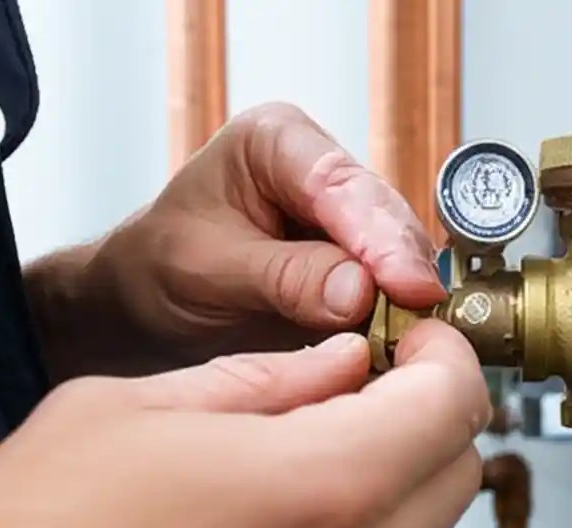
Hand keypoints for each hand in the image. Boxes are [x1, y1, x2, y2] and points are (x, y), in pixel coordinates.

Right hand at [0, 321, 487, 527]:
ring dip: (391, 474)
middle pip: (458, 466)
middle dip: (427, 408)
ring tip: (304, 447)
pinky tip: (279, 517)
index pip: (455, 400)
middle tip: (365, 379)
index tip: (408, 336)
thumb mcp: (129, 412)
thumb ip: (261, 379)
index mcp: (322, 490)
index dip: (441, 350)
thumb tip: (334, 361)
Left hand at [25, 102, 447, 379]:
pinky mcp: (360, 260)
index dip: (381, 237)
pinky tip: (408, 342)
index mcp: (276, 141)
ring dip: (409, 297)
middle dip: (403, 267)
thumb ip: (285, 278)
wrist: (147, 303)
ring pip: (399, 251)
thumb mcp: (208, 269)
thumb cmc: (161, 267)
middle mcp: (321, 169)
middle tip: (424, 318)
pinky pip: (393, 285)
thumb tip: (360, 292)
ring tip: (418, 340)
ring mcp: (346, 216)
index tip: (410, 286)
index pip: (340, 185)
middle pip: (383, 215)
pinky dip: (401, 314)